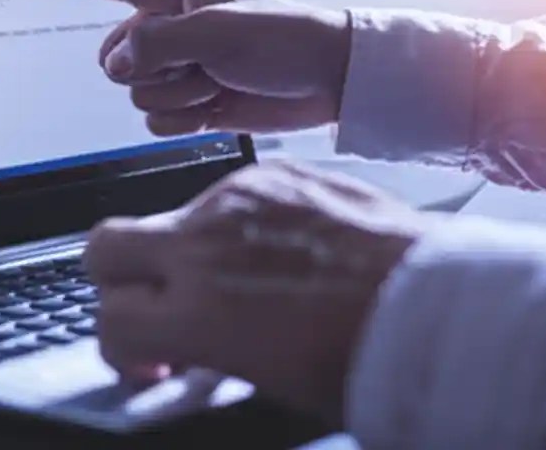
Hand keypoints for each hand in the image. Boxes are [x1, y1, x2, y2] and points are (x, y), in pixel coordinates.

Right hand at [0, 0, 351, 134]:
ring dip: (178, 95)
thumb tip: (114, 64)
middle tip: (200, 61)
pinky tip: (220, 103)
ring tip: (221, 80)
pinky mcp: (188, 101)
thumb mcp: (216, 30)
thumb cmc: (283, 38)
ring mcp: (175, 66)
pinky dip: (186, 119)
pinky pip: (156, 122)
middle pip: (109, 57)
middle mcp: (163, 26)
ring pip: (133, 95)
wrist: (326, 79)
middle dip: (148, 69)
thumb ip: (155, 44)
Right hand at [82, 162, 435, 422]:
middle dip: (118, 278)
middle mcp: (204, 246)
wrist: (441, 304)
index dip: (122, 344)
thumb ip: (205, 348)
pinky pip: (233, 191)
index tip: (150, 355)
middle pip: (104, 246)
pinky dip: (242, 219)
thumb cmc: (368, 353)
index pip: (107, 318)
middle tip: (158, 301)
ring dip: (190, 246)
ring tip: (250, 278)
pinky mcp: (277, 171)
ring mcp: (237, 198)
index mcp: (196, 313)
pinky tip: (288, 247)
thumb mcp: (265, 375)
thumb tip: (185, 346)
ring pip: (173, 214)